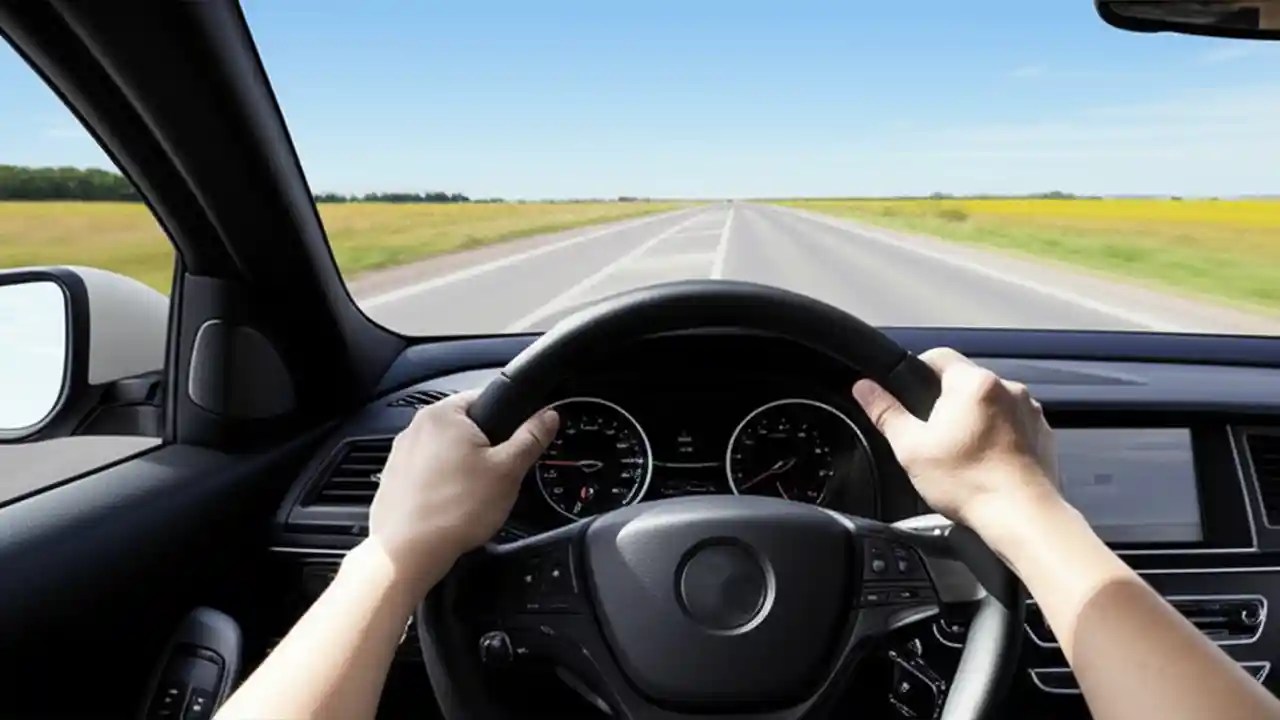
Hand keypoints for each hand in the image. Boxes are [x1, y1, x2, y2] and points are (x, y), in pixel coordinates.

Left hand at [366, 391, 558, 589]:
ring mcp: (401, 454)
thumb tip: (548, 417)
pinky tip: (452, 507)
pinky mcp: (394, 479)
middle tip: (497, 476)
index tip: (518, 442)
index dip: (509, 419)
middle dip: (485, 449)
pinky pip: (428, 474)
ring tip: (473, 497)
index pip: (486, 397)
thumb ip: (531, 438)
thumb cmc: (455, 510)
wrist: (408, 553)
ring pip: (446, 453)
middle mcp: (416, 427)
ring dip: (463, 468)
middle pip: (465, 428)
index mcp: (444, 413)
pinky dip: (442, 486)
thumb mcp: (508, 471)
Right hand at [852, 347, 1060, 539]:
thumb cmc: (968, 483)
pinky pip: (1013, 423)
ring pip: (991, 403)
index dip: (918, 371)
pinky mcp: (1043, 433)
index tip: (910, 394)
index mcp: (972, 383)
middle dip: (948, 403)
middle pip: (966, 381)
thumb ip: (885, 412)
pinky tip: (988, 463)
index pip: (938, 355)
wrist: (1022, 516)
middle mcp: (1007, 387)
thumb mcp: (911, 448)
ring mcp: (1030, 410)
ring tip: (964, 455)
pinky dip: (1000, 436)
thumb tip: (864, 388)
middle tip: (934, 436)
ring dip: (976, 419)